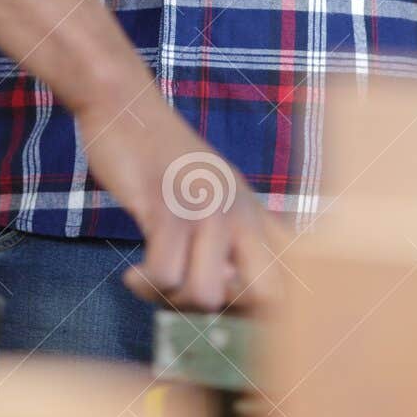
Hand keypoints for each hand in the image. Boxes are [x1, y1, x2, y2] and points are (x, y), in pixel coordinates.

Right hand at [76, 84, 282, 312]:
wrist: (124, 104)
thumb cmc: (159, 155)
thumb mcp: (210, 189)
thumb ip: (230, 234)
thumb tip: (231, 294)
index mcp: (254, 210)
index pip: (292, 275)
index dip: (266, 309)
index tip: (227, 310)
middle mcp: (240, 211)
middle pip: (263, 297)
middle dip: (224, 311)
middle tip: (188, 295)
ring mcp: (205, 209)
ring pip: (207, 295)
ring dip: (172, 299)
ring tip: (152, 281)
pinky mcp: (166, 207)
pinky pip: (165, 275)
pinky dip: (144, 285)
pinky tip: (132, 274)